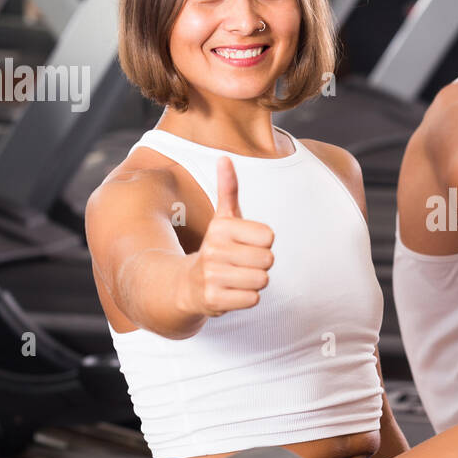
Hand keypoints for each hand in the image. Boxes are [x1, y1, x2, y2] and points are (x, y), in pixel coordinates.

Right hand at [184, 157, 274, 316]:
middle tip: (241, 263)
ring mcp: (212, 276)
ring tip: (237, 277)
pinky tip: (232, 292)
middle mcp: (213, 250)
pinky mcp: (214, 300)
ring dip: (255, 282)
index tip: (245, 244)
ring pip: (262, 280)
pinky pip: (253, 299)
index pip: (269, 236)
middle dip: (260, 264)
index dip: (263, 243)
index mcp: (221, 227)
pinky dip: (247, 298)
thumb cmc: (217, 248)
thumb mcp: (223, 218)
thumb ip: (228, 189)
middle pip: (268, 260)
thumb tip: (225, 157)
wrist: (187, 285)